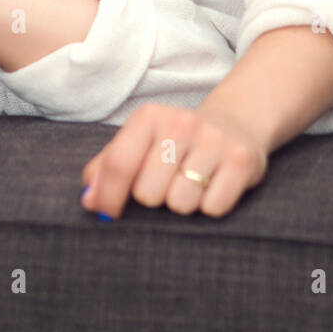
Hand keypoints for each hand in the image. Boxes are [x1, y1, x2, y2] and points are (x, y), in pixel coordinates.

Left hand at [79, 103, 269, 219]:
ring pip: (181, 204)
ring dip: (183, 203)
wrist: (234, 123)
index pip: (118, 165)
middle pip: (148, 193)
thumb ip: (106, 169)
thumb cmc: (174, 142)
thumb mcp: (138, 143)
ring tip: (191, 183)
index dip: (108, 198)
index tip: (108, 214)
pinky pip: (213, 207)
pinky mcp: (242, 160)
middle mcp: (182, 123)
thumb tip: (90, 200)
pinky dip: (211, 206)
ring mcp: (214, 140)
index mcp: (148, 118)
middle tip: (166, 184)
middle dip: (153, 198)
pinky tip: (213, 186)